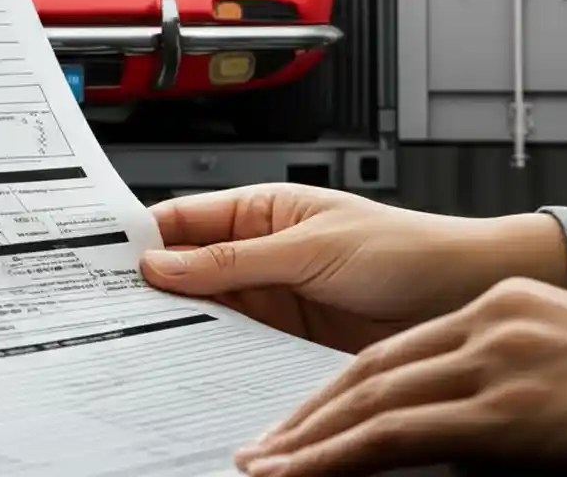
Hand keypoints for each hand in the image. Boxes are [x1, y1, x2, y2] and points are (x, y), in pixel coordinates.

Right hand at [139, 184, 566, 352]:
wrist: (462, 296)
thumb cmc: (405, 250)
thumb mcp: (310, 248)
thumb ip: (233, 261)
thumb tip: (164, 262)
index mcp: (260, 211)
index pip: (183, 219)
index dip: (143, 234)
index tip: (104, 254)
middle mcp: (258, 253)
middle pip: (185, 267)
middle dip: (151, 282)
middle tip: (112, 301)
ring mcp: (270, 297)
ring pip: (204, 307)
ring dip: (178, 318)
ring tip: (145, 331)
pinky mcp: (283, 338)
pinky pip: (233, 342)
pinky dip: (209, 349)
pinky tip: (192, 355)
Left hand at [234, 277, 566, 475]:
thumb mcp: (551, 380)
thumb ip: (488, 392)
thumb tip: (421, 434)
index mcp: (504, 309)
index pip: (393, 350)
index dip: (334, 389)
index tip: (297, 420)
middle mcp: (496, 323)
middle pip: (371, 368)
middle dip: (309, 413)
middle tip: (263, 448)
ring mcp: (502, 362)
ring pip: (373, 398)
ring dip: (311, 437)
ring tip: (267, 466)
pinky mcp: (510, 411)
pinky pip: (399, 433)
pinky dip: (341, 455)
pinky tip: (303, 472)